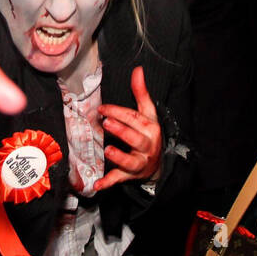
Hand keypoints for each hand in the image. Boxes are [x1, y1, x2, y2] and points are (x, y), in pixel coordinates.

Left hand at [94, 65, 162, 189]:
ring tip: (108, 150)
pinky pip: (120, 180)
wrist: (159, 163)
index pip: (135, 119)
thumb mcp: (148, 113)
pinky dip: (109, 183)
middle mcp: (147, 146)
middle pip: (136, 139)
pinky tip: (97, 185)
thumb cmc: (149, 133)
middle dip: (122, 131)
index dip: (119, 113)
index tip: (103, 108)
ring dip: (120, 156)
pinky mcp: (131, 175)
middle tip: (107, 123)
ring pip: (131, 161)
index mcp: (150, 129)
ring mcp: (140, 162)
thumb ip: (141, 93)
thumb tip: (138, 69)